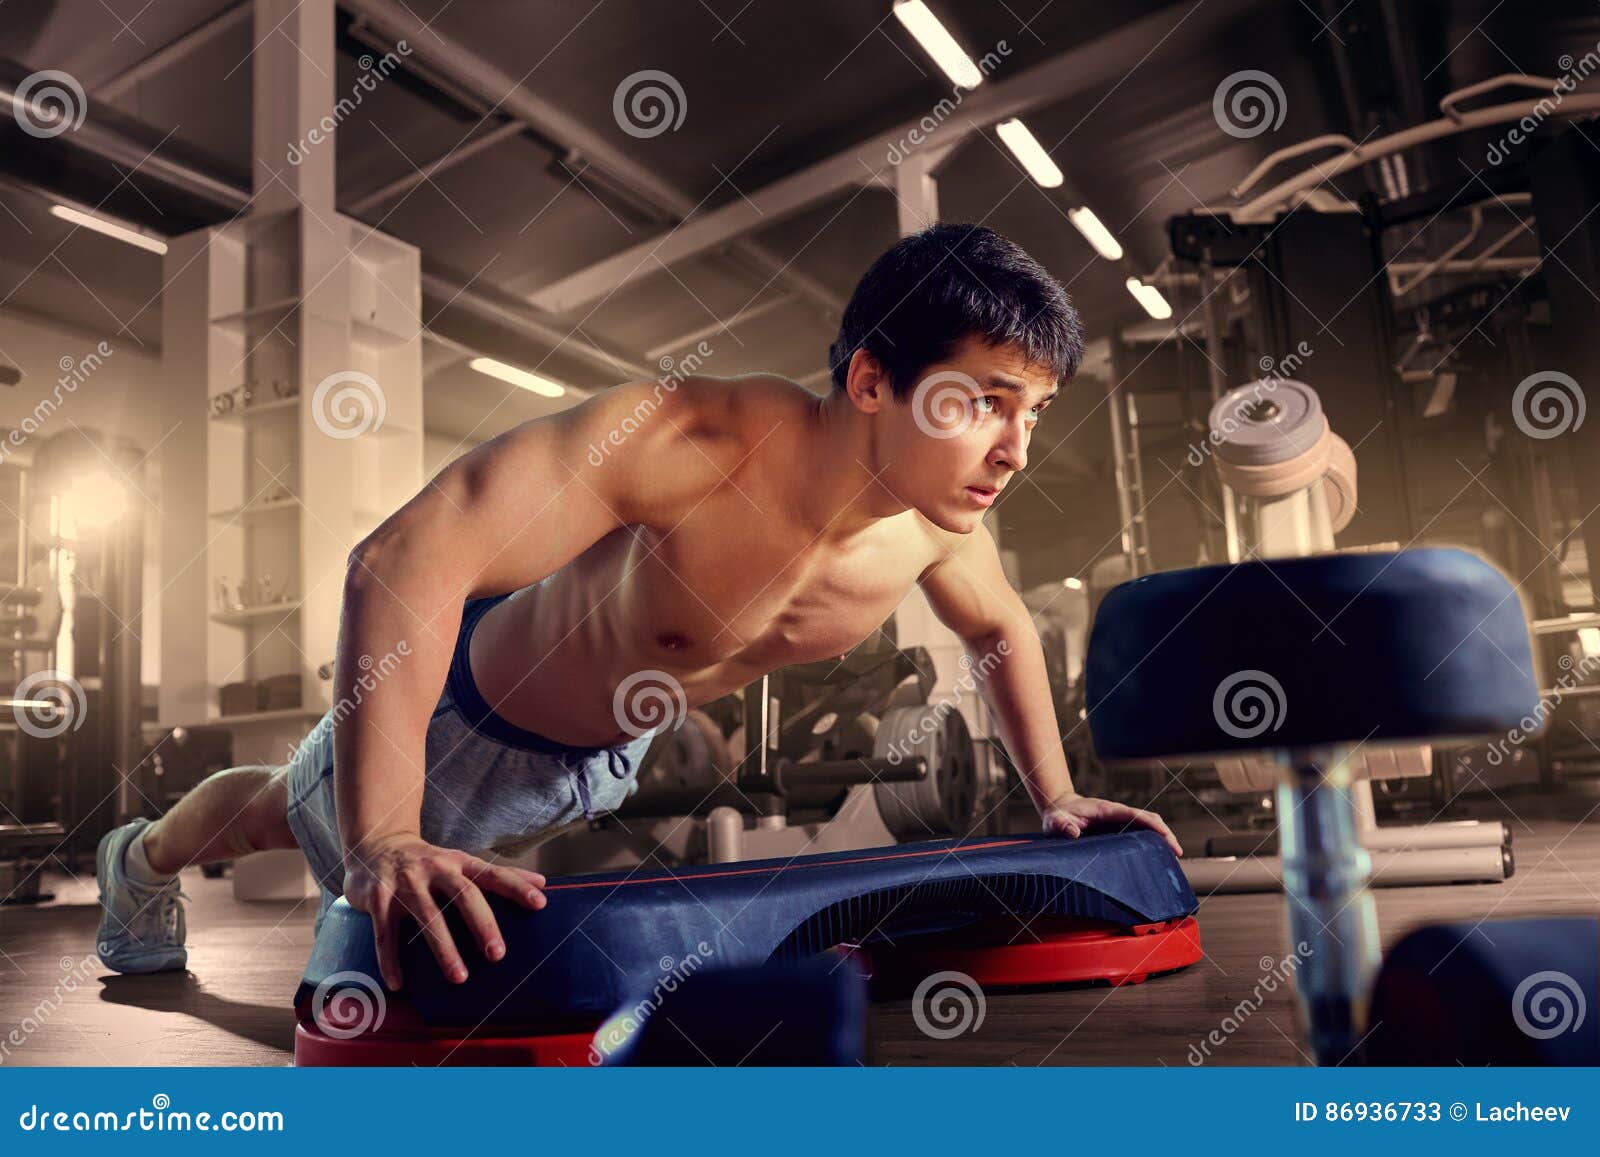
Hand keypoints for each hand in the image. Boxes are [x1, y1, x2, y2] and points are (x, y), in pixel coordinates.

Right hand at [342, 833, 547, 990]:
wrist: (376, 843)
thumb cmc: (430, 861)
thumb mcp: (462, 862)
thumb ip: (498, 875)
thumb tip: (543, 882)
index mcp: (459, 862)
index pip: (493, 874)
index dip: (517, 887)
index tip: (540, 904)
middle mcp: (435, 869)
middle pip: (464, 896)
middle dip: (482, 924)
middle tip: (497, 954)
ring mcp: (405, 883)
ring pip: (428, 917)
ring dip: (444, 949)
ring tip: (459, 977)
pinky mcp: (377, 898)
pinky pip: (385, 933)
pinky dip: (390, 960)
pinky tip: (399, 984)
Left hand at [1040, 794, 1183, 856]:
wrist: (1058, 809)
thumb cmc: (1057, 816)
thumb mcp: (1054, 821)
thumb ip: (1062, 826)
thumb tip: (1074, 833)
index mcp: (1107, 810)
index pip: (1135, 815)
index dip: (1152, 824)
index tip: (1166, 836)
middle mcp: (1117, 814)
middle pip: (1148, 819)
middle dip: (1165, 833)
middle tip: (1177, 853)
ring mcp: (1119, 821)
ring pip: (1147, 826)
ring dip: (1162, 838)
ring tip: (1173, 859)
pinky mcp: (1118, 829)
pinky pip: (1140, 833)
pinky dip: (1152, 842)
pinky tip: (1158, 857)